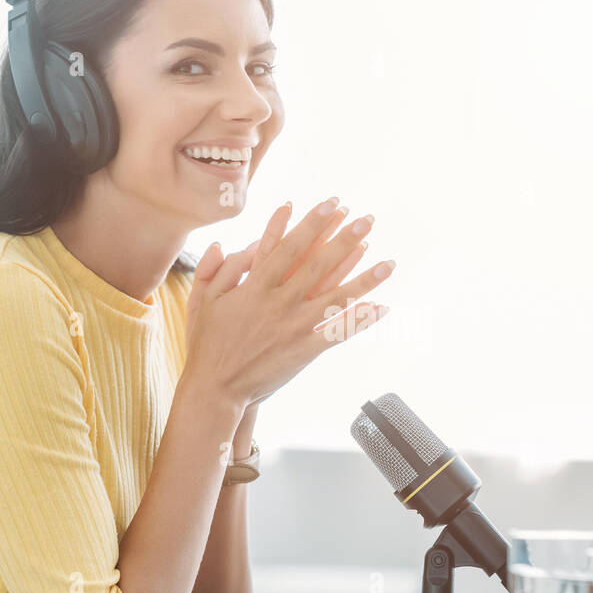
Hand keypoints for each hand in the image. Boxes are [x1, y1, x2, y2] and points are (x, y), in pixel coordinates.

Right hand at [182, 197, 392, 407]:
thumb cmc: (206, 343)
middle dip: (345, 240)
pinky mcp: (303, 351)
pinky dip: (360, 320)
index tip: (332, 205)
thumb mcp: (203, 301)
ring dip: (365, 279)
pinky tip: (381, 308)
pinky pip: (337, 333)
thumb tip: (225, 243)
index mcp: (255, 286)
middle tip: (367, 220)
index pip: (289, 247)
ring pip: (336, 298)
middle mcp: (278, 302)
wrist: (214, 388)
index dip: (312, 224)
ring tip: (389, 263)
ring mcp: (293, 327)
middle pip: (318, 265)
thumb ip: (215, 270)